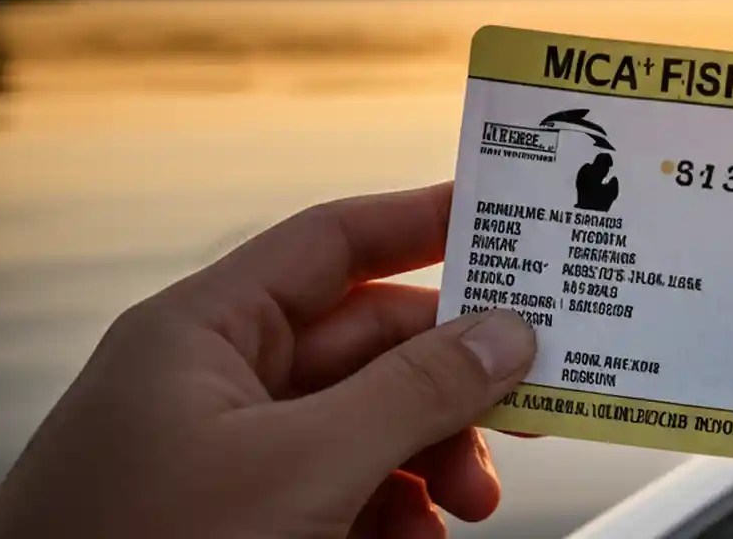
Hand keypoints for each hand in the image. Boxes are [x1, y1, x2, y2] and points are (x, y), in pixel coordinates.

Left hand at [0, 183, 537, 538]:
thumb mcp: (299, 469)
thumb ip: (411, 394)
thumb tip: (502, 335)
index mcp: (207, 332)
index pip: (333, 243)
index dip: (421, 223)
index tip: (501, 224)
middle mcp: (220, 385)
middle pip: (369, 345)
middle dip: (449, 379)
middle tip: (526, 397)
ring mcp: (233, 459)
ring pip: (369, 426)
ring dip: (433, 459)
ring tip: (471, 499)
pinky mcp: (249, 522)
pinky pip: (348, 490)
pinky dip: (396, 514)